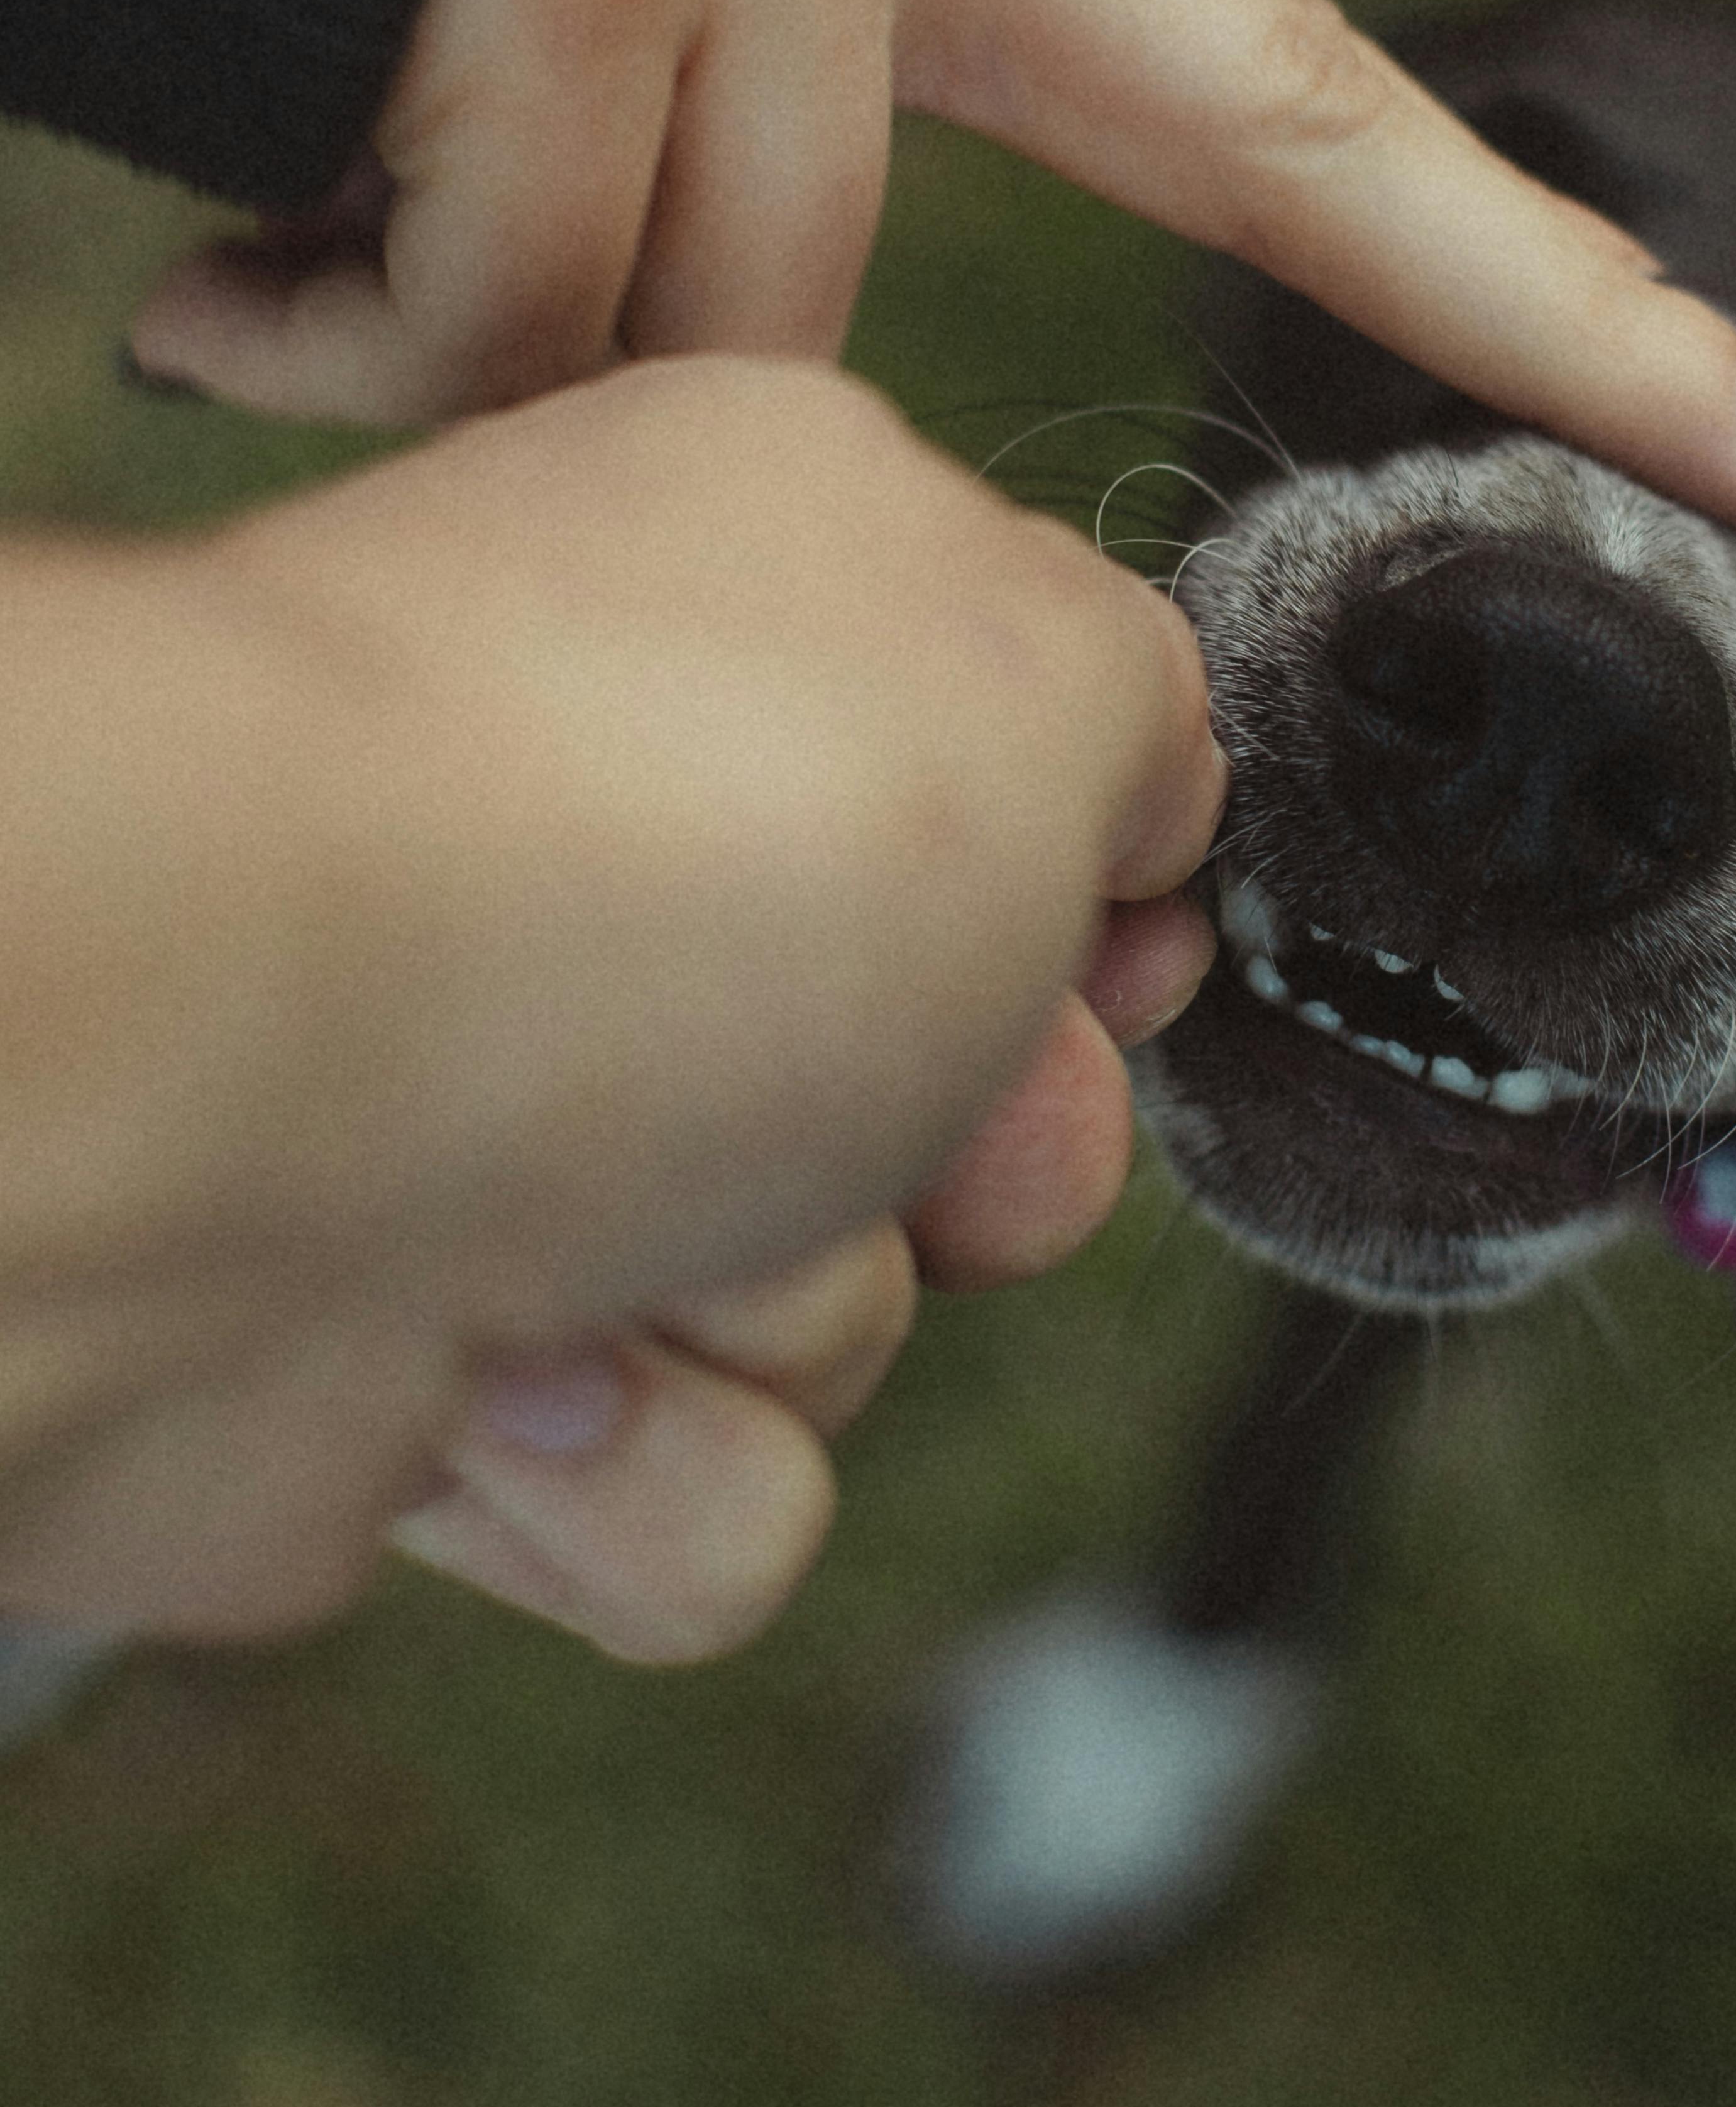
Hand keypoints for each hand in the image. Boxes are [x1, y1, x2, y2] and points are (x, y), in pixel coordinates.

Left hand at [0, 359, 1219, 1659]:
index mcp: (757, 607)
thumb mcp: (1051, 671)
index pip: (1005, 782)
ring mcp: (513, 1108)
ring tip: (637, 1237)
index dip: (1094, 903)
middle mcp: (626, 845)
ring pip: (837, 1312)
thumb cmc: (656, 831)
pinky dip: (641, 1464)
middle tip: (936, 1132)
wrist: (214, 1080)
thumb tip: (1131, 803)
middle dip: (988, 1150)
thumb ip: (1149, 713)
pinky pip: (687, 1499)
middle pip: (954, 1082)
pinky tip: (520, 1378)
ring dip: (793, 1311)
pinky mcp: (421, 1359)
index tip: (1111, 953)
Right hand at [125, 0, 1735, 533]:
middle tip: (424, 278)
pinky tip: (223, 250)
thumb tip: (731, 451)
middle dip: (626, 386)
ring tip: (307, 233)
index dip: (1575, 317)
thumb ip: (809, 124)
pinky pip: (481, 312)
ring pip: (670, 350)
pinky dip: (322, 331)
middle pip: (839, 314)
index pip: (1326, 113)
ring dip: (455, 354)